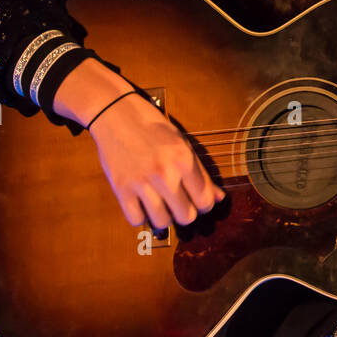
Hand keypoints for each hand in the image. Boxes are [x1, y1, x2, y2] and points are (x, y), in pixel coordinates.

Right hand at [88, 92, 223, 229]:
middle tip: (180, 204)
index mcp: (184, 160)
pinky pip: (136, 220)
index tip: (199, 202)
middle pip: (186, 216)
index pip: (205, 200)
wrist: (116, 114)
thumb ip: (201, 173)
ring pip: (162, 222)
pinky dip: (141, 216)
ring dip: (164, 216)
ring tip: (161, 204)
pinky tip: (143, 204)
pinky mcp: (121, 188)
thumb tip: (219, 197)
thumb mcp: (183, 144)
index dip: (205, 205)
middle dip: (186, 212)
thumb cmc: (153, 127)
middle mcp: (165, 173)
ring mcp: (141, 182)